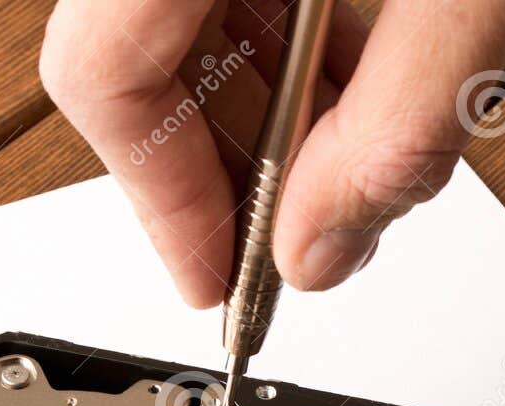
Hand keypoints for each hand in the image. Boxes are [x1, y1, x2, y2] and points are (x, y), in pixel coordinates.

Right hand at [40, 0, 504, 304]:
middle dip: (226, 169)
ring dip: (271, 113)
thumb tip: (325, 247)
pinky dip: (297, 50)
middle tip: (294, 242)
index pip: (106, 77)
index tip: (215, 281)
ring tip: (351, 165)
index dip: (157, 203)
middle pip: (137, 61)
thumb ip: (398, 124)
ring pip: (185, 25)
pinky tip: (367, 83)